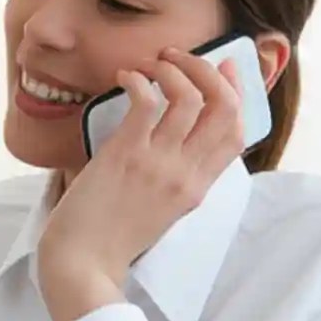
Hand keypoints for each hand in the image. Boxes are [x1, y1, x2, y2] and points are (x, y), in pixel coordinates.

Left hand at [37, 48, 245, 320]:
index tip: (227, 67)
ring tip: (154, 62)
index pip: (238, 134)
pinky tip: (126, 76)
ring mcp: (158, 164)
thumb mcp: (160, 210)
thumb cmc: (110, 237)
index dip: (238, 93)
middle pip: (225, 108)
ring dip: (175, 68)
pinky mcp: (126, 156)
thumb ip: (175, 177)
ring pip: (189, 98)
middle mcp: (185, 174)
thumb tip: (172, 139)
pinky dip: (140, 79)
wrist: (81, 264)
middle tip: (185, 56)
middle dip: (211, 71)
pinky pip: (146, 102)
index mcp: (197, 188)